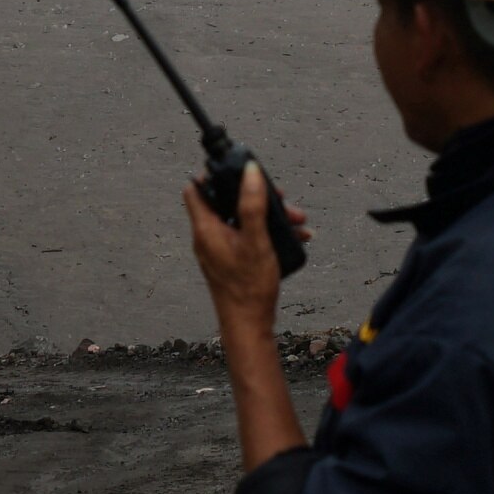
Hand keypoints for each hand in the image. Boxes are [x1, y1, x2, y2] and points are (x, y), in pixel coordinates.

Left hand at [182, 161, 311, 324]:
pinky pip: (248, 236)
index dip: (212, 174)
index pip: (196, 189)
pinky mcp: (232, 260)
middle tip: (279, 196)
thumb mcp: (256, 241)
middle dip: (255, 195)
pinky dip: (267, 232)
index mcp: (206, 229)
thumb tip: (249, 171)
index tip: (235, 168)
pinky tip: (294, 238)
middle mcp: (209, 237)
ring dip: (269, 214)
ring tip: (297, 221)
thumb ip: (252, 204)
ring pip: (242, 219)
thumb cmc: (249, 287)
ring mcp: (220, 249)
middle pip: (226, 202)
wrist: (249, 325)